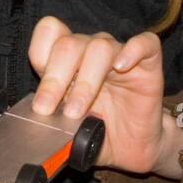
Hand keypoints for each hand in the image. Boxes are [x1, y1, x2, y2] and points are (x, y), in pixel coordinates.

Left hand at [27, 16, 175, 175]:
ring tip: (77, 110)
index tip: (38, 98)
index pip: (49, 34)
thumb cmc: (98, 133)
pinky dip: (132, 50)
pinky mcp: (148, 63)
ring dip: (86, 80)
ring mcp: (120, 55)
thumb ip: (51, 120)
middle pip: (68, 44)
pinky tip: (122, 66)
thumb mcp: (66, 129)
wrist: (131, 148)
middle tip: (48, 109)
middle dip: (54, 79)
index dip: (40, 57)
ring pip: (99, 46)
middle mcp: (91, 52)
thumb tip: (34, 122)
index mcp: (67, 62)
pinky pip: (145, 43)